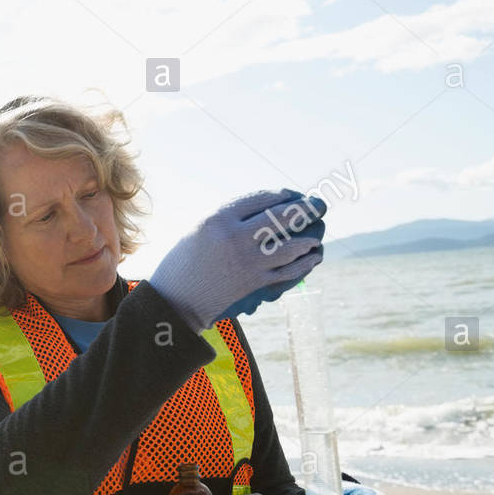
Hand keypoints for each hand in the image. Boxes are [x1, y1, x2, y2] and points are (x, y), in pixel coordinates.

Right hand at [149, 189, 325, 331]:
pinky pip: (287, 271)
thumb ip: (229, 219)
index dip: (282, 195)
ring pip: (290, 246)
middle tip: (319, 205)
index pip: (261, 198)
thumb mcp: (200, 230)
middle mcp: (235, 238)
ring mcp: (247, 262)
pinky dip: (303, 263)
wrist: (174, 300)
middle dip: (305, 210)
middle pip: (281, 218)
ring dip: (308, 239)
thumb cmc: (183, 262)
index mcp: (219, 219)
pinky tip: (311, 258)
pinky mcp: (253, 282)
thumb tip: (265, 210)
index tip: (292, 195)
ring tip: (316, 235)